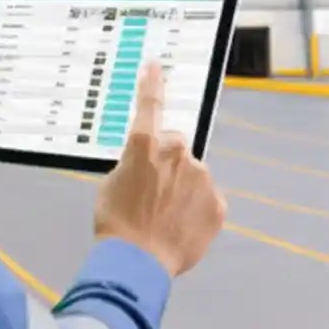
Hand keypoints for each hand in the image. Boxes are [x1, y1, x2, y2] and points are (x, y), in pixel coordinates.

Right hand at [93, 63, 227, 277]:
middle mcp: (178, 154)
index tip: (156, 65)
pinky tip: (179, 227)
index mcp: (145, 145)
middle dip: (167, 162)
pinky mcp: (217, 203)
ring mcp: (202, 178)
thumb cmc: (116, 225)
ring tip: (163, 217)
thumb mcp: (111, 184)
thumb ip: (132, 164)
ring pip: (193, 176)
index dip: (153, 82)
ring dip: (182, 189)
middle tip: (151, 192)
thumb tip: (144, 166)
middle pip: (176, 147)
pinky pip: (207, 200)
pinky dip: (196, 210)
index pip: (150, 104)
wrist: (136, 263)